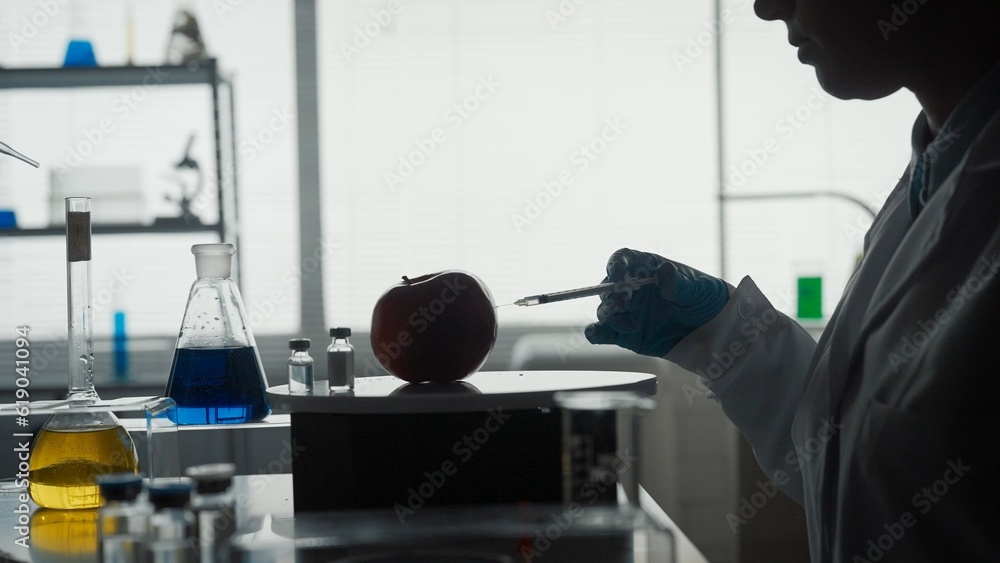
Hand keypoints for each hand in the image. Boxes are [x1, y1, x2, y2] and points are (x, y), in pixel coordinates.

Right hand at [584, 248, 728, 356]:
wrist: (712, 331)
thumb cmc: (705, 299)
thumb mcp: (698, 288)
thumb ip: (679, 283)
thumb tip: (664, 271)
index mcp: (645, 269)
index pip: (622, 259)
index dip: (616, 263)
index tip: (618, 272)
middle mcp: (631, 289)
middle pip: (608, 287)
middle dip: (612, 295)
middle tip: (626, 304)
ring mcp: (627, 313)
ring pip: (604, 310)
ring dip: (611, 316)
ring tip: (632, 326)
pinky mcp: (625, 336)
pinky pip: (602, 333)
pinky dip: (595, 333)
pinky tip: (598, 334)